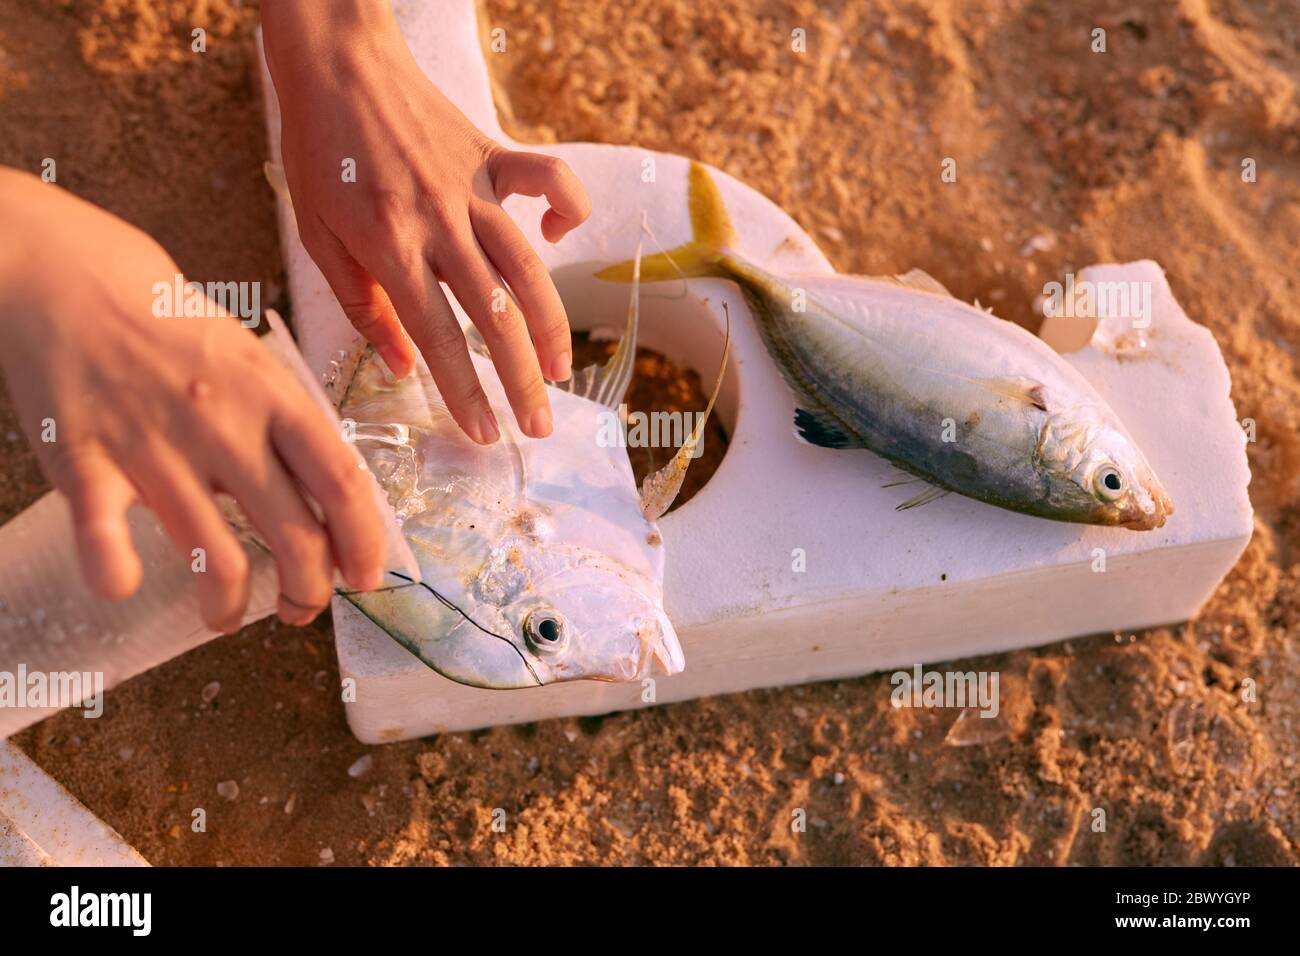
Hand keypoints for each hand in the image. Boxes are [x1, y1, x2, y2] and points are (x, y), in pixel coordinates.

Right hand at [0, 169, 385, 631]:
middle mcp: (224, 423)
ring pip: (215, 555)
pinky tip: (123, 585)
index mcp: (271, 394)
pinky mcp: (84, 457)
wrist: (60, 268)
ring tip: (223, 615)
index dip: (365, 541)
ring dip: (227, 605)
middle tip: (301, 607)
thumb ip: (281, 419)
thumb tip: (326, 490)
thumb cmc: (161, 316)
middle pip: (295, 533)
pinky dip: (115, 574)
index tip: (366, 577)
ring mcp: (154, 443)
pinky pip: (105, 539)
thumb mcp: (245, 356)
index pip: (344, 481)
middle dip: (309, 591)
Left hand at [262, 0, 590, 443]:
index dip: (466, 392)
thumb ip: (363, 306)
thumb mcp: (319, 238)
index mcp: (390, 247)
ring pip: (529, 269)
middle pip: (494, 316)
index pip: (438, 337)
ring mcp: (473, 190)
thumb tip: (403, 366)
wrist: (338, 66)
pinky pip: (551, 181)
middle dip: (521, 380)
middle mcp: (439, 223)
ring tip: (562, 370)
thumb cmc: (320, 156)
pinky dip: (570, 209)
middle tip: (538, 425)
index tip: (485, 433)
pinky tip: (561, 240)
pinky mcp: (494, 159)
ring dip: (552, 326)